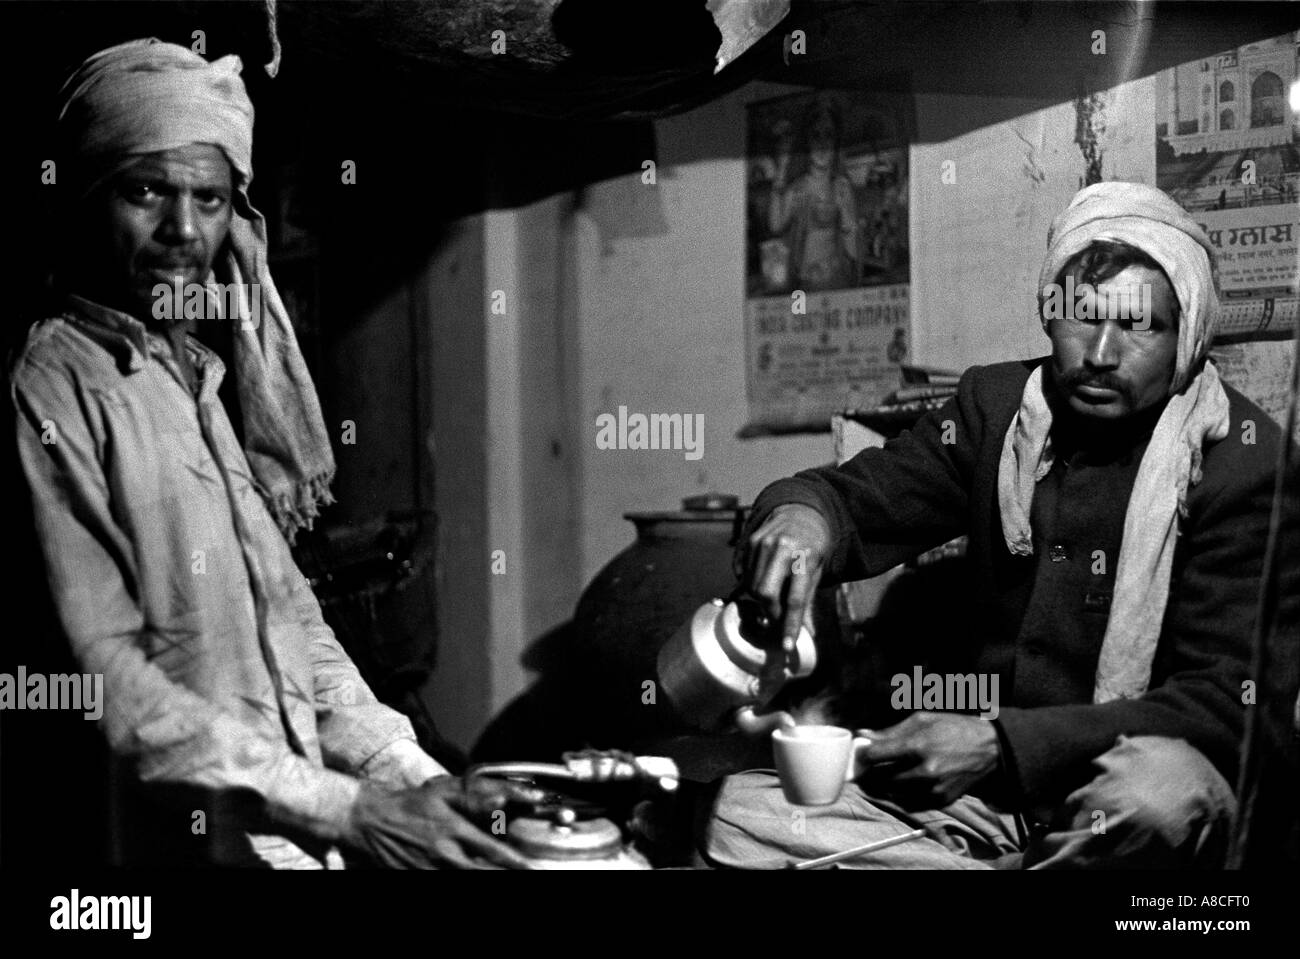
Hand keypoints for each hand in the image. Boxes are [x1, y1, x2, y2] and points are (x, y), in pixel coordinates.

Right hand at [343, 775, 543, 868]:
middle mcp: (444, 854)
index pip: (491, 851)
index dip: (513, 861)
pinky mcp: (417, 878)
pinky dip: (459, 882)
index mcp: (453, 830)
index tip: (529, 866)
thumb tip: (503, 799)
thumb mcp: (441, 793)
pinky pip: (442, 884)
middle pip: (481, 872)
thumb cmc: (409, 805)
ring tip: (502, 876)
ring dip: (485, 878)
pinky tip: (471, 874)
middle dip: (503, 874)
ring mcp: (430, 870)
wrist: (371, 821)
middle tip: (524, 873)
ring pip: (465, 881)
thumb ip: (473, 797)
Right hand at [736, 504, 832, 646]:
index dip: (790, 625)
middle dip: (769, 612)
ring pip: (751, 586)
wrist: (800, 513)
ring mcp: (763, 543)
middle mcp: (782, 548)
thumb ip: (807, 600)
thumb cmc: (812, 548)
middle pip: (765, 593)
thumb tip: (804, 633)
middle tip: (775, 618)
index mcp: (806, 557)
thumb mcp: (817, 571)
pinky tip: (763, 580)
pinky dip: (750, 584)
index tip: (785, 646)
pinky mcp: (749, 541)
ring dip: (760, 600)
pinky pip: (743, 574)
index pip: (795, 599)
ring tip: (772, 598)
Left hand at [855, 713, 1000, 808]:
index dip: (863, 755)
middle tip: (866, 768)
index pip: (876, 756)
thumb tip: (862, 735)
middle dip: (870, 773)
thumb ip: (890, 731)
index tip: (862, 754)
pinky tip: (901, 785)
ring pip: (893, 794)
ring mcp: (934, 788)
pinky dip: (900, 797)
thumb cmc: (953, 728)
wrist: (989, 748)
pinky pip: (910, 805)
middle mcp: (926, 770)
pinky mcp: (942, 801)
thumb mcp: (922, 720)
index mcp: (918, 745)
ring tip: (883, 776)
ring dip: (883, 786)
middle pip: (881, 778)